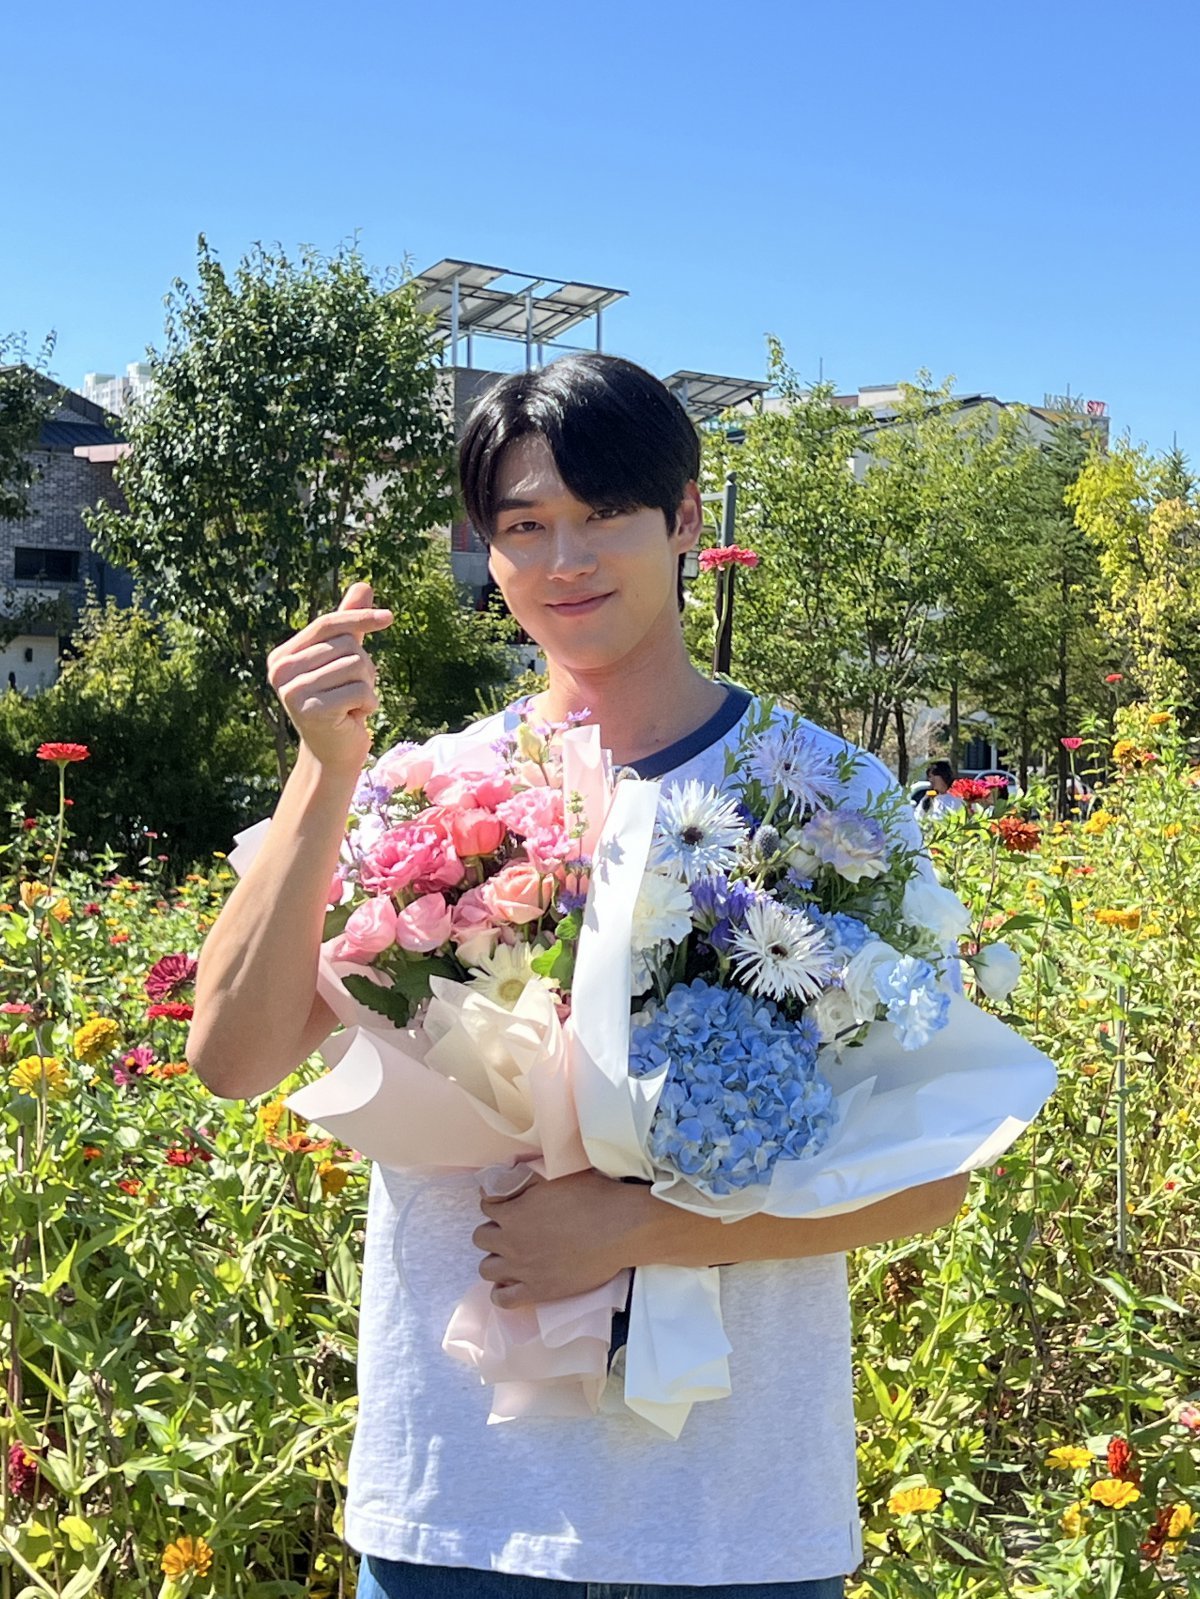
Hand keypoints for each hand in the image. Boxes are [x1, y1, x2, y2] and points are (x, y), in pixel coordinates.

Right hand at [267, 582, 392, 773]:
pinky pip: (360, 691)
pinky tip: (353, 718)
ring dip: (367, 687)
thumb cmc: (339, 703)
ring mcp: (293, 692)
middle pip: (347, 645)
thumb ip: (349, 624)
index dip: (360, 617)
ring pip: (357, 667)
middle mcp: (280, 671)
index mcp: (282, 656)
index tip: (389, 618)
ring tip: (351, 705)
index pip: (328, 624)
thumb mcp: (343, 660)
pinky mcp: (312, 711)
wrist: (333, 754)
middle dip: (364, 668)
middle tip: (352, 692)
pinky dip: (368, 705)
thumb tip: (364, 583)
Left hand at [472, 1169, 652, 1308]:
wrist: (618, 1229)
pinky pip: (503, 1299)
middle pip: (481, 1237)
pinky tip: (513, 1282)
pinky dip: (502, 1292)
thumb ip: (524, 1180)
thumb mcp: (553, 1177)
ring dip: (496, 1259)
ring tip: (513, 1254)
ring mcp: (523, 1270)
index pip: (486, 1205)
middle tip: (513, 1228)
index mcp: (513, 1212)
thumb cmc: (591, 1196)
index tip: (509, 1203)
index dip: (497, 1202)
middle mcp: (511, 1242)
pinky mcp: (539, 1291)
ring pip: (486, 1268)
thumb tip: (505, 1178)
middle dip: (494, 1230)